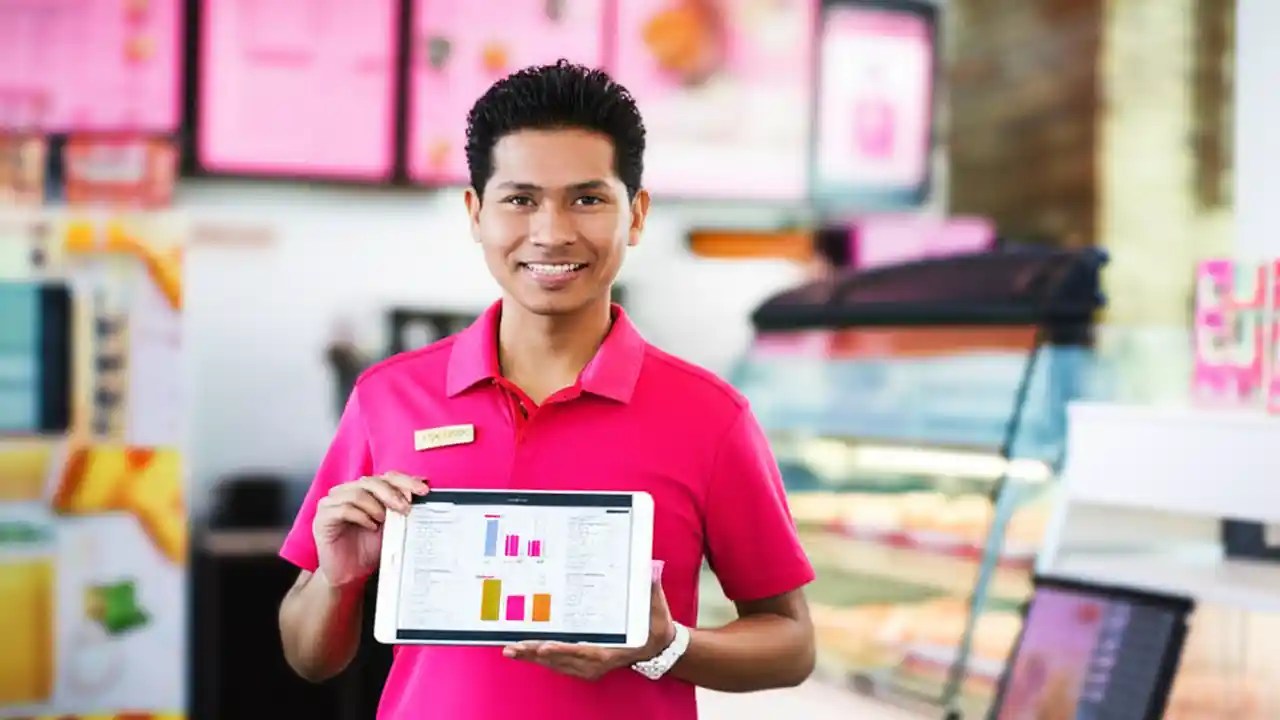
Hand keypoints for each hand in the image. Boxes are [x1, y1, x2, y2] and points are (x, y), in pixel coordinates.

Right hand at [313, 472, 427, 586]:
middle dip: (392, 493)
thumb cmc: (367, 549)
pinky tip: (370, 526)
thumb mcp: (390, 526)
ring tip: (383, 521)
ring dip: (375, 506)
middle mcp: (347, 492)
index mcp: (364, 490)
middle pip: (372, 481)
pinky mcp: (322, 517)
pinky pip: (343, 509)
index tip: (424, 489)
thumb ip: (401, 508)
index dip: (405, 481)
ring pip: (358, 492)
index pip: (386, 476)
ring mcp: (332, 503)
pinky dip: (361, 516)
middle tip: (405, 507)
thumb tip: (421, 491)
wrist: (348, 574)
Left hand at [503, 564, 675, 680]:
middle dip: (536, 654)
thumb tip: (650, 570)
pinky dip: (541, 659)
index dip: (563, 651)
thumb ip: (652, 591)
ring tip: (511, 649)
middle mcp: (597, 663)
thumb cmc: (656, 630)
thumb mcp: (658, 612)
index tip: (544, 647)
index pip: (584, 652)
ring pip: (556, 664)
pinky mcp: (584, 665)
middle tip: (512, 647)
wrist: (658, 650)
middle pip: (562, 660)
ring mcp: (589, 666)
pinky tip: (526, 652)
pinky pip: (559, 665)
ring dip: (533, 657)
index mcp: (612, 651)